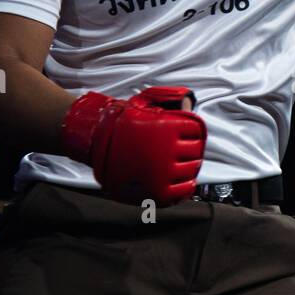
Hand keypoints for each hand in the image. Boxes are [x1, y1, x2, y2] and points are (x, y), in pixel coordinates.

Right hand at [60, 86, 205, 204]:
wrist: (97, 140)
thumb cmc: (122, 122)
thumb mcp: (146, 104)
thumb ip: (170, 101)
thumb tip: (188, 102)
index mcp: (169, 128)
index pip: (197, 133)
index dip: (194, 134)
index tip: (189, 136)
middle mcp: (168, 150)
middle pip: (195, 154)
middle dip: (191, 152)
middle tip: (184, 152)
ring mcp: (163, 172)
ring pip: (190, 173)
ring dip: (189, 169)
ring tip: (182, 166)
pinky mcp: (157, 190)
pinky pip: (180, 193)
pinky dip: (184, 189)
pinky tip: (182, 183)